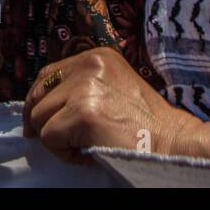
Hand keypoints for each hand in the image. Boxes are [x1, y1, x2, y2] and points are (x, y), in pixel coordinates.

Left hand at [22, 46, 199, 162]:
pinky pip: (49, 137)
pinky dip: (64, 153)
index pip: (47, 75)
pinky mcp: (82, 113)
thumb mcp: (112, 89)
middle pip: (38, 97)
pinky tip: (88, 151)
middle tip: (69, 139)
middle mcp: (89, 65)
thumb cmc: (144, 124)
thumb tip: (36, 107)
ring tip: (86, 143)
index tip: (41, 121)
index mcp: (97, 56)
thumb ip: (80, 86)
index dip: (39, 101)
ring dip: (58, 139)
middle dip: (46, 122)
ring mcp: (84, 87)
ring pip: (39, 119)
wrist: (172, 142)